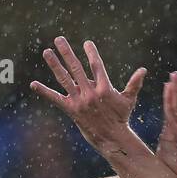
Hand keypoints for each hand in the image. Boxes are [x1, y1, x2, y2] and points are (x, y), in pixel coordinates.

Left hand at [30, 35, 145, 152]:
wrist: (112, 138)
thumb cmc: (121, 118)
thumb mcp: (128, 100)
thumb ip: (134, 84)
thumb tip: (143, 70)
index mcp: (104, 87)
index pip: (96, 65)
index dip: (91, 53)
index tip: (86, 43)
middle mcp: (90, 92)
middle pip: (76, 68)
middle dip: (67, 52)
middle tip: (58, 39)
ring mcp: (79, 101)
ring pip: (64, 79)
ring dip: (54, 65)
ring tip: (46, 52)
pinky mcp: (71, 110)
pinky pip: (55, 99)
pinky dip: (44, 91)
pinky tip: (33, 84)